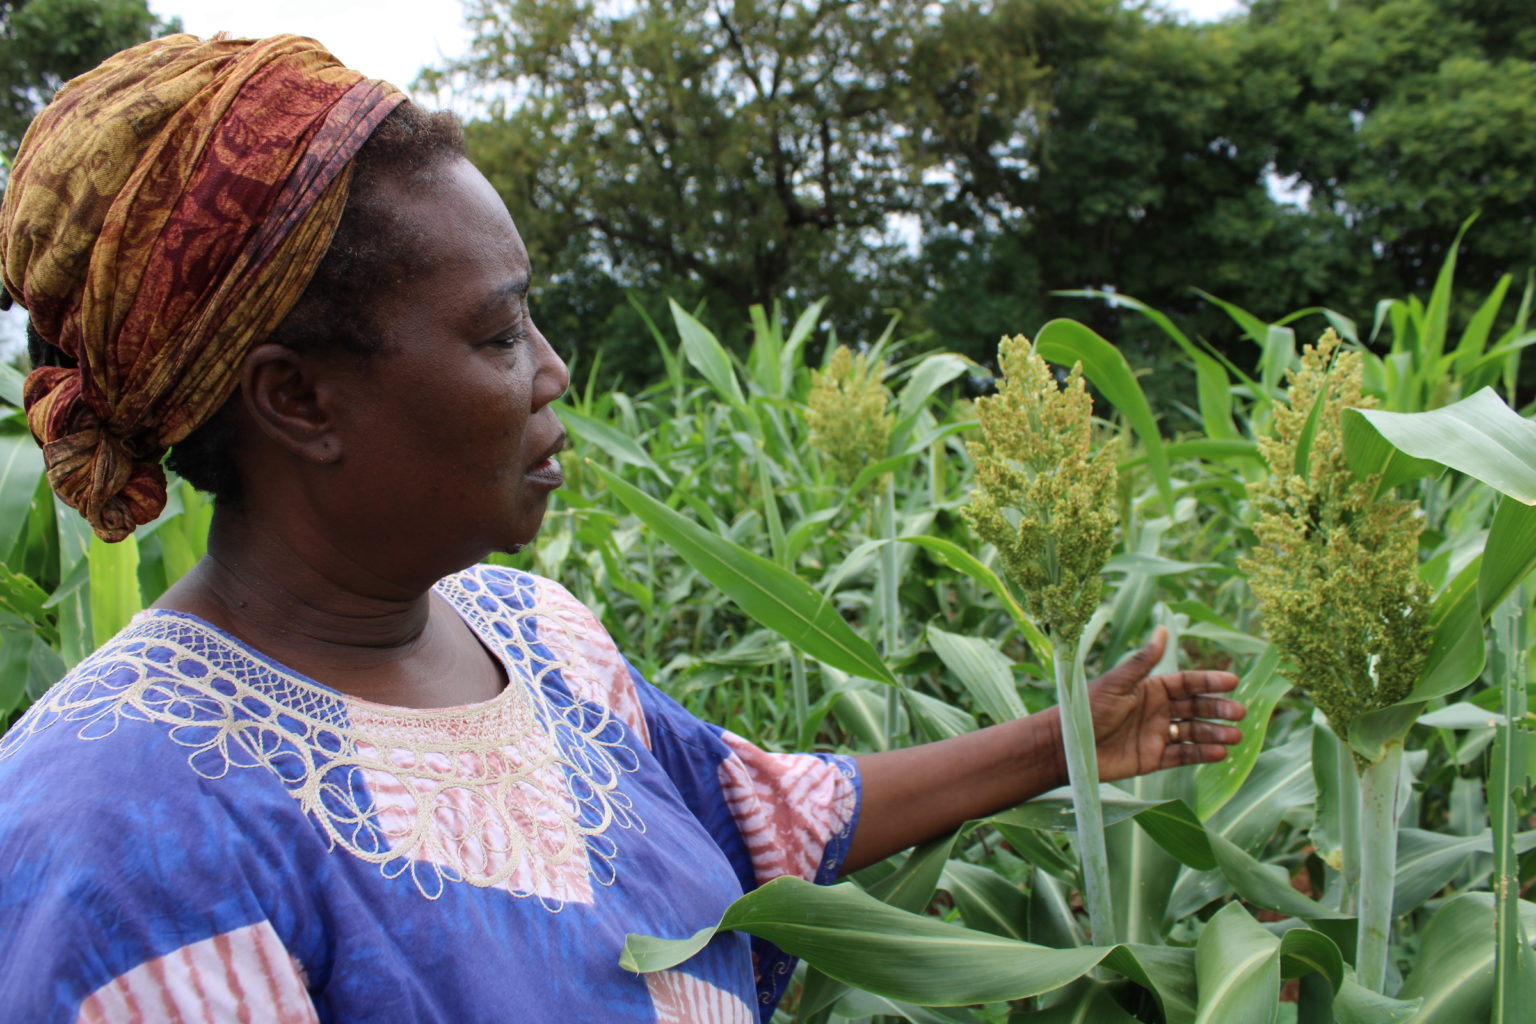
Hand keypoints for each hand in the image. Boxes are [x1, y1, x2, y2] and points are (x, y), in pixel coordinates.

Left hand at [1086, 626, 1244, 782]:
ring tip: (1236, 736)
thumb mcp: (1118, 684)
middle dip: (1218, 709)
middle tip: (1240, 712)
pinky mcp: (1153, 758)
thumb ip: (1144, 661)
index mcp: (1149, 688)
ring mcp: (1156, 735)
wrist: (1068, 746)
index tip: (1232, 681)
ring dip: (1215, 733)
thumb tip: (1164, 630)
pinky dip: (1202, 754)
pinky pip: (1183, 755)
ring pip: (1193, 732)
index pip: (1186, 683)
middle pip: (1195, 707)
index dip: (1209, 681)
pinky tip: (1220, 753)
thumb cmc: (1089, 710)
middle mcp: (1157, 710)